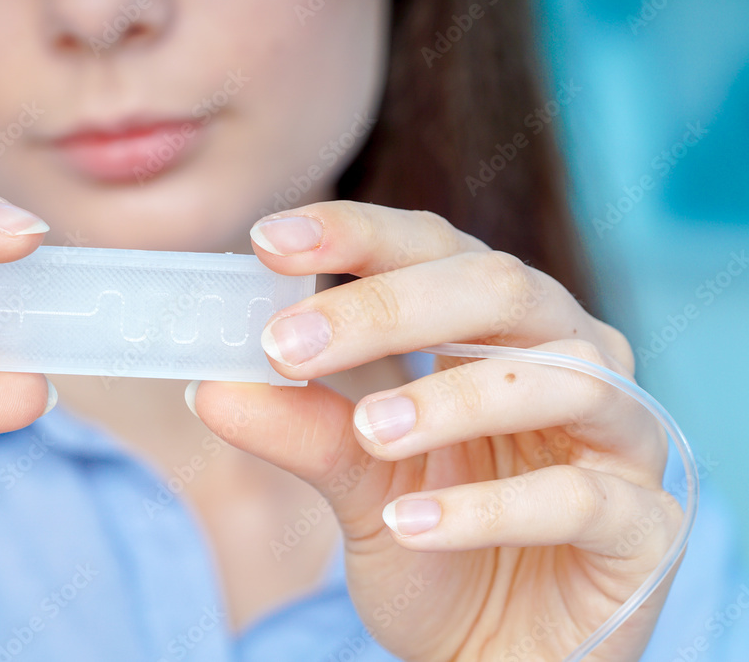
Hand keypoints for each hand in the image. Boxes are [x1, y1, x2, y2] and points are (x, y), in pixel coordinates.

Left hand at [190, 201, 681, 660]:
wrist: (493, 651)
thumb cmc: (435, 543)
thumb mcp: (356, 479)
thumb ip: (300, 428)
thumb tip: (211, 386)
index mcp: (500, 327)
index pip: (436, 249)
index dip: (357, 234)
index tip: (268, 240)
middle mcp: (571, 357)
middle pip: (499, 290)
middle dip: (388, 308)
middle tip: (288, 346)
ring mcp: (619, 436)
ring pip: (559, 378)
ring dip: (450, 400)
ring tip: (366, 434)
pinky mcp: (643, 526)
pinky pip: (580, 499)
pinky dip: (490, 508)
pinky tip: (411, 524)